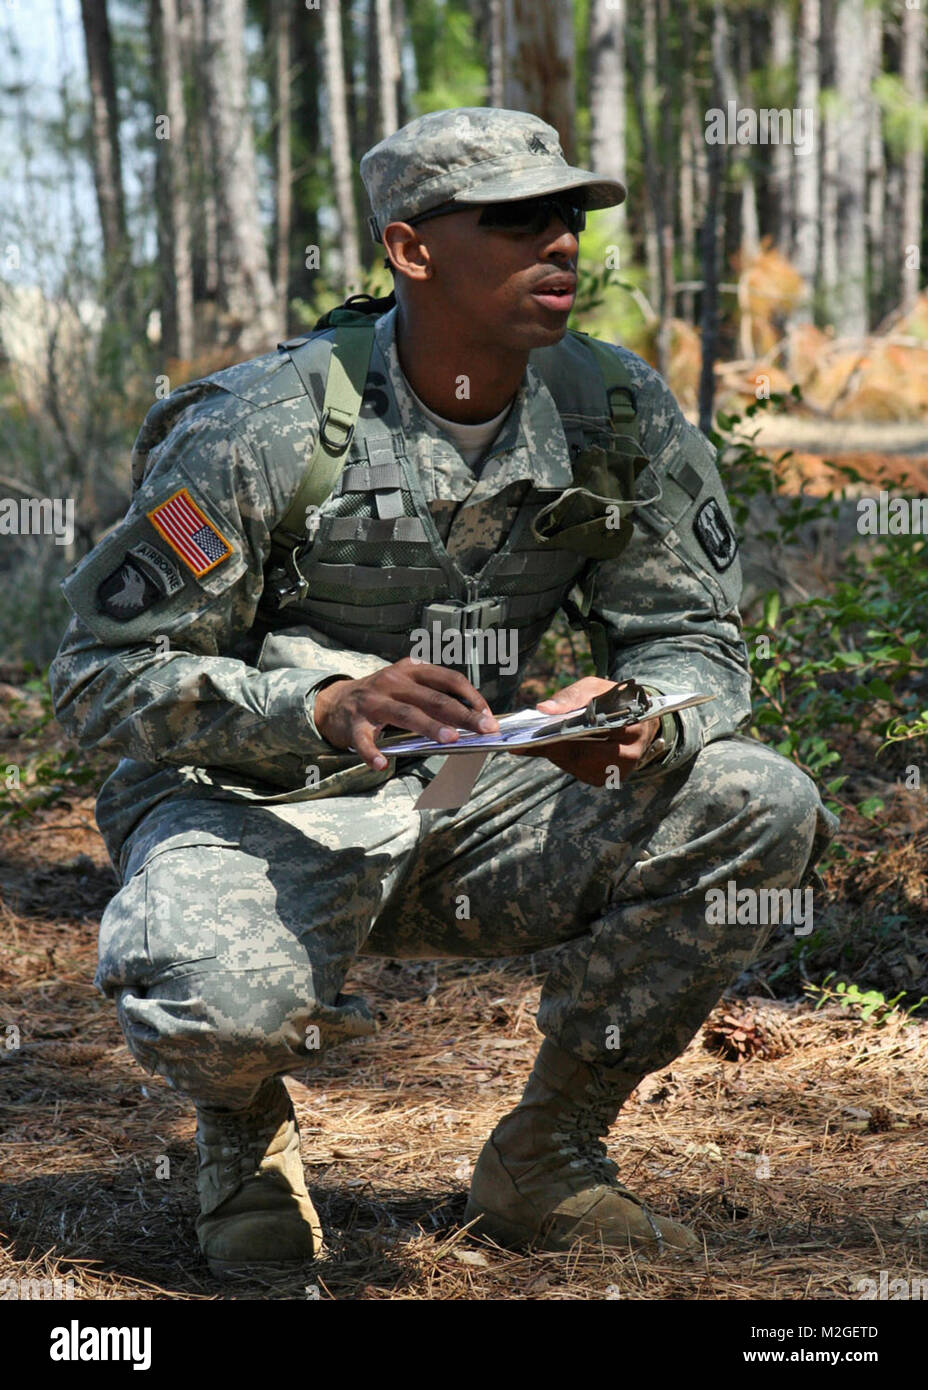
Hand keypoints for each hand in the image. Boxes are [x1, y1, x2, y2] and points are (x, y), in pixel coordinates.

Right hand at [312, 657, 499, 769]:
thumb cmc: (381, 697)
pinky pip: (364, 740)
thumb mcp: (406, 686)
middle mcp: (392, 682)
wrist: (334, 701)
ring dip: (430, 727)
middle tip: (484, 729)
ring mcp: (372, 701)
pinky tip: (382, 764)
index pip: (449, 679)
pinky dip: (372, 752)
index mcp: (410, 670)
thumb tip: (470, 720)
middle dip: (462, 714)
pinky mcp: (354, 723)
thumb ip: (432, 697)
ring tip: (451, 739)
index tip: (488, 716)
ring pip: (406, 714)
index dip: (471, 696)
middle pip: (433, 698)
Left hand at [510, 676, 659, 786]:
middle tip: (521, 743)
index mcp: (631, 724)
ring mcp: (618, 770)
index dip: (559, 735)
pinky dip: (562, 760)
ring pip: (576, 766)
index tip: (530, 736)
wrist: (634, 719)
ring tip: (533, 743)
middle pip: (581, 755)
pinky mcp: (606, 778)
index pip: (591, 732)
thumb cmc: (612, 700)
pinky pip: (577, 771)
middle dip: (550, 747)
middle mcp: (629, 752)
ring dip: (554, 754)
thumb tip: (543, 709)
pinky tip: (552, 748)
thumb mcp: (594, 688)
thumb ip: (571, 697)